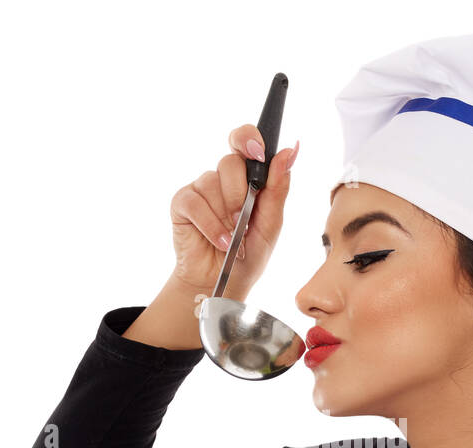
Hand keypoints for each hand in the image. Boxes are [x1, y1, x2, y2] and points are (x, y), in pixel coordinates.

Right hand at [168, 123, 298, 302]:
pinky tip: (219, 241)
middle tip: (243, 219)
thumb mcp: (271, 223)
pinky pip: (196, 202)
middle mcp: (222, 179)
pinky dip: (211, 225)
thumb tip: (289, 151)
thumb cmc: (248, 254)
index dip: (249, 139)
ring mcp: (201, 189)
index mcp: (247, 178)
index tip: (258, 154)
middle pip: (230, 162)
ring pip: (212, 182)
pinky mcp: (182, 203)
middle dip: (241, 194)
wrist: (223, 284)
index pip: (245, 140)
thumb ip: (278, 188)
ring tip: (231, 238)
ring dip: (226, 216)